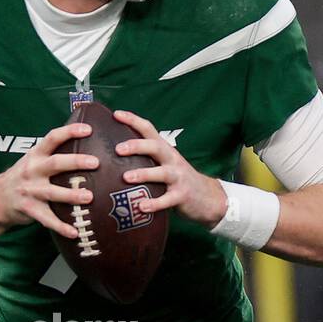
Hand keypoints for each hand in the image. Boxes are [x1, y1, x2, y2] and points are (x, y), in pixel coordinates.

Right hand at [0, 122, 97, 239]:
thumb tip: (83, 144)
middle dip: (76, 162)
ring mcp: (30, 191)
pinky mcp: (29, 209)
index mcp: (35, 155)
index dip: (69, 132)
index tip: (88, 129)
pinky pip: (47, 219)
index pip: (52, 138)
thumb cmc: (22, 177)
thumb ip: (52, 154)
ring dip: (71, 195)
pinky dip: (61, 226)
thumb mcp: (33, 160)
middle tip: (95, 162)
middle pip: (55, 163)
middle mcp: (32, 171)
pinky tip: (75, 232)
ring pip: (53, 192)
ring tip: (89, 197)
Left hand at [113, 110, 226, 226]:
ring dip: (144, 174)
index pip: (149, 129)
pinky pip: (167, 200)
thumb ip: (146, 158)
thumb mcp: (164, 163)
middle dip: (137, 146)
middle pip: (155, 147)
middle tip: (118, 149)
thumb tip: (114, 155)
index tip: (116, 114)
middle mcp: (172, 160)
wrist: (208, 198)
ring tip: (126, 177)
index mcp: (164, 150)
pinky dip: (155, 203)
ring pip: (161, 173)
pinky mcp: (182, 196)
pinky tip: (141, 207)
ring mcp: (178, 177)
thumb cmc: (177, 180)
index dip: (133, 120)